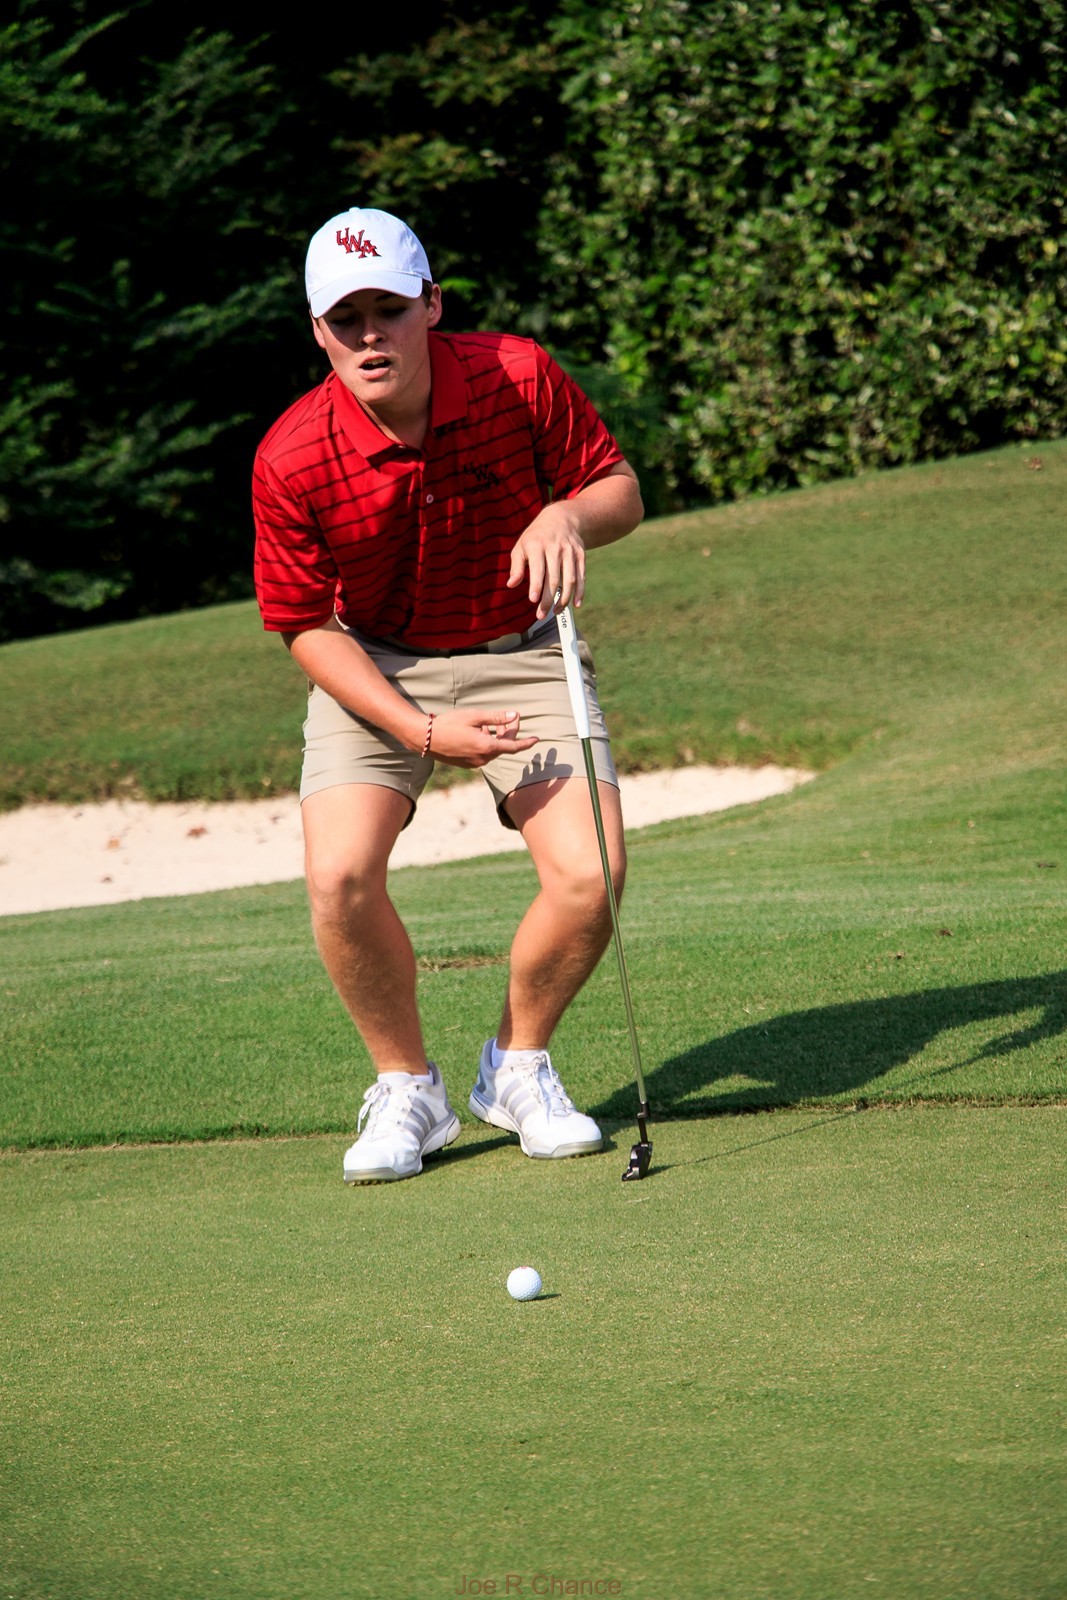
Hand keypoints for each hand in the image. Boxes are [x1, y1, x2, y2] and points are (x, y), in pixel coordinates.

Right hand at [427, 707, 537, 768]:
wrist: (425, 738)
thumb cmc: (449, 724)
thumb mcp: (474, 716)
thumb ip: (496, 717)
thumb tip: (515, 715)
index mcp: (486, 746)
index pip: (513, 746)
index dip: (526, 743)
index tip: (537, 740)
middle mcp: (483, 758)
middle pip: (503, 746)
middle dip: (508, 732)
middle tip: (510, 717)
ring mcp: (475, 763)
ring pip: (493, 749)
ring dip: (494, 736)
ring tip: (484, 723)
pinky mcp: (467, 764)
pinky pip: (483, 753)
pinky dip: (485, 743)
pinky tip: (476, 732)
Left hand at [507, 502, 585, 618]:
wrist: (561, 518)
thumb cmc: (536, 537)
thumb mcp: (521, 546)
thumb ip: (516, 566)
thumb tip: (511, 584)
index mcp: (537, 545)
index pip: (538, 568)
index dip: (536, 585)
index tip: (533, 600)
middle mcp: (555, 548)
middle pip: (553, 578)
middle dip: (548, 599)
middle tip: (541, 614)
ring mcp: (569, 552)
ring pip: (570, 580)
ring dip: (564, 599)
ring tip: (555, 612)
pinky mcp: (580, 555)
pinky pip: (581, 576)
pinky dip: (580, 592)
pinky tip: (574, 604)